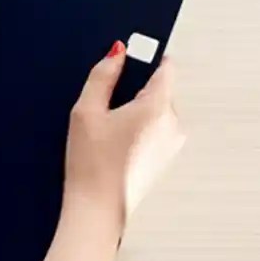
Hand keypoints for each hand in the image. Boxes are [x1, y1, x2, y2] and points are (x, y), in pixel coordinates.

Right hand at [35, 40, 185, 260]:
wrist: (98, 208)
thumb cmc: (91, 164)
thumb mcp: (86, 111)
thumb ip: (102, 75)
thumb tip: (117, 52)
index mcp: (157, 108)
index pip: (165, 67)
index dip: (146, 58)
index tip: (129, 59)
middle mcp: (173, 124)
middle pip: (160, 89)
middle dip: (135, 90)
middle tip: (106, 105)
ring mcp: (173, 144)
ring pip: (158, 110)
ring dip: (137, 111)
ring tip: (109, 129)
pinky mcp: (167, 158)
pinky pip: (157, 130)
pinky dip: (140, 129)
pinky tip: (116, 143)